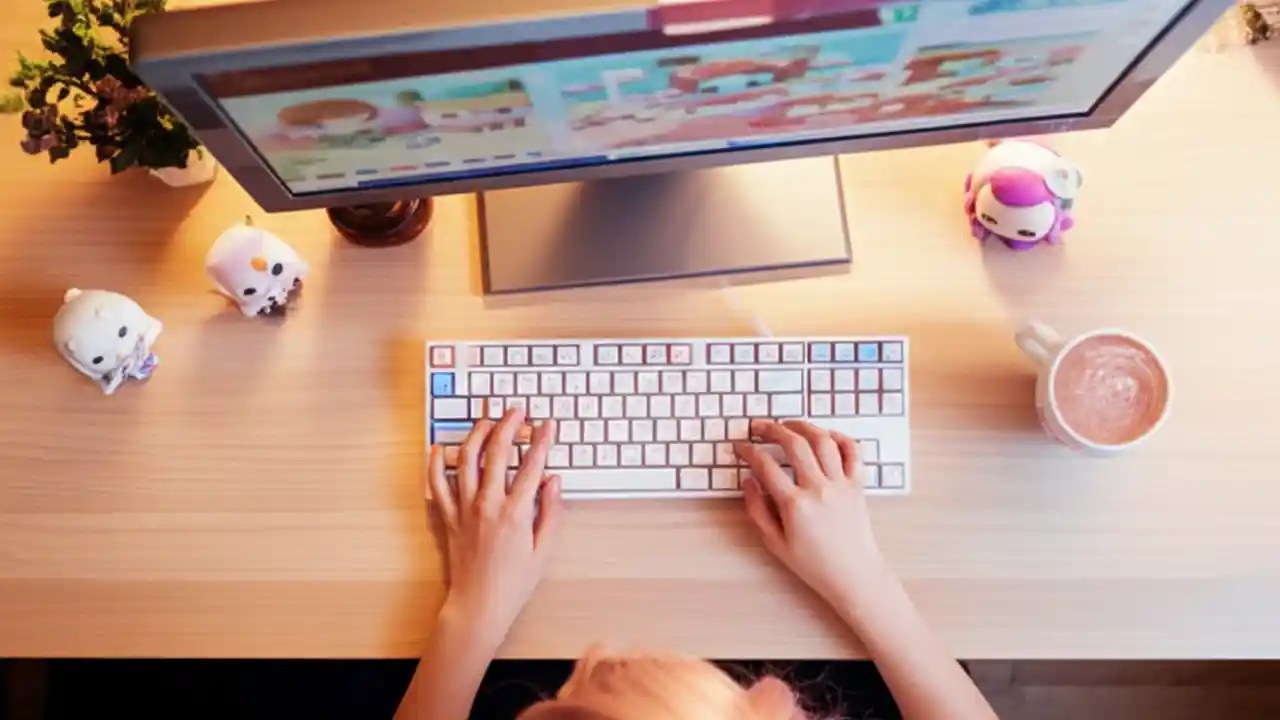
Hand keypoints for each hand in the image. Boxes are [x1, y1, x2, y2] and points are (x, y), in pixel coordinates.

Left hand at [426, 409, 562, 648]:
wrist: (479, 604)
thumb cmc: (513, 583)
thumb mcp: (544, 550)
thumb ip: (551, 512)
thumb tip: (554, 481)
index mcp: (516, 513)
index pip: (532, 466)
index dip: (542, 441)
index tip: (548, 425)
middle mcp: (488, 505)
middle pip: (498, 452)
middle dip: (509, 425)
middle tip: (517, 412)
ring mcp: (465, 509)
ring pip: (467, 459)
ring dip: (477, 434)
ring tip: (487, 421)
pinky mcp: (448, 517)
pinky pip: (437, 483)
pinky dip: (436, 462)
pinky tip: (440, 447)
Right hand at [735, 420, 888, 610]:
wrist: (853, 575)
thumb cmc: (814, 564)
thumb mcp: (775, 543)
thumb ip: (757, 510)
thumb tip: (747, 482)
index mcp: (795, 505)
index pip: (766, 465)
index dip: (749, 451)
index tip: (741, 447)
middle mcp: (819, 489)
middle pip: (794, 444)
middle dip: (772, 429)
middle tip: (759, 427)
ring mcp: (841, 484)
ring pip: (823, 440)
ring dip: (803, 426)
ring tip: (788, 425)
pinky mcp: (858, 484)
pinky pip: (852, 450)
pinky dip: (839, 437)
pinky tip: (824, 435)